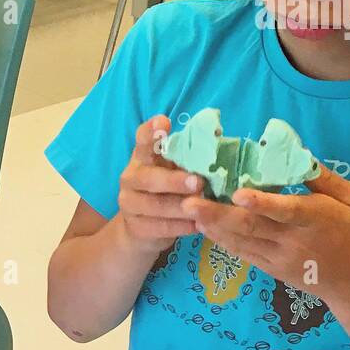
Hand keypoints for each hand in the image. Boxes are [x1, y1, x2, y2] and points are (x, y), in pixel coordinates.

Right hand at [114, 115, 202, 251]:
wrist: (143, 227)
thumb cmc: (166, 192)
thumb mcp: (174, 172)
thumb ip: (188, 162)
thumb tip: (221, 151)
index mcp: (143, 158)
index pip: (142, 140)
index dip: (151, 131)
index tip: (163, 121)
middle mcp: (131, 178)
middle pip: (147, 177)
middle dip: (173, 181)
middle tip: (197, 182)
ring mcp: (129, 203)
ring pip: (154, 205)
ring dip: (179, 207)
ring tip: (201, 209)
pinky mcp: (135, 227)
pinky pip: (158, 227)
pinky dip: (179, 227)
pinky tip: (196, 226)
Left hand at [185, 163, 349, 308]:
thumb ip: (324, 179)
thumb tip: (295, 155)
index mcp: (318, 219)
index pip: (287, 211)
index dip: (262, 203)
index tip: (238, 193)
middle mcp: (294, 240)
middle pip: (252, 226)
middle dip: (218, 213)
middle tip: (189, 200)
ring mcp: (280, 257)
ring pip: (241, 241)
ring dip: (213, 225)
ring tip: (187, 209)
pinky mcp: (270, 268)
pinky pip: (242, 253)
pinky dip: (221, 239)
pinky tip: (203, 224)